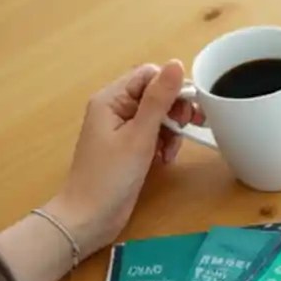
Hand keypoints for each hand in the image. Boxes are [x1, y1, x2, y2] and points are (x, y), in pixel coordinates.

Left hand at [45, 61, 201, 254]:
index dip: (173, 87)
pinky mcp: (128, 146)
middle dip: (175, 110)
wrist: (90, 217)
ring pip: (158, 115)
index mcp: (111, 99)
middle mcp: (115, 109)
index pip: (149, 75)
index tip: (189, 109)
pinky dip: (164, 143)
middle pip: (155, 94)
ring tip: (169, 152)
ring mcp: (121, 128)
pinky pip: (154, 133)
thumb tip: (177, 64)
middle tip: (188, 128)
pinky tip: (163, 159)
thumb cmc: (111, 176)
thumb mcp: (140, 135)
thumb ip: (159, 99)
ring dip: (172, 130)